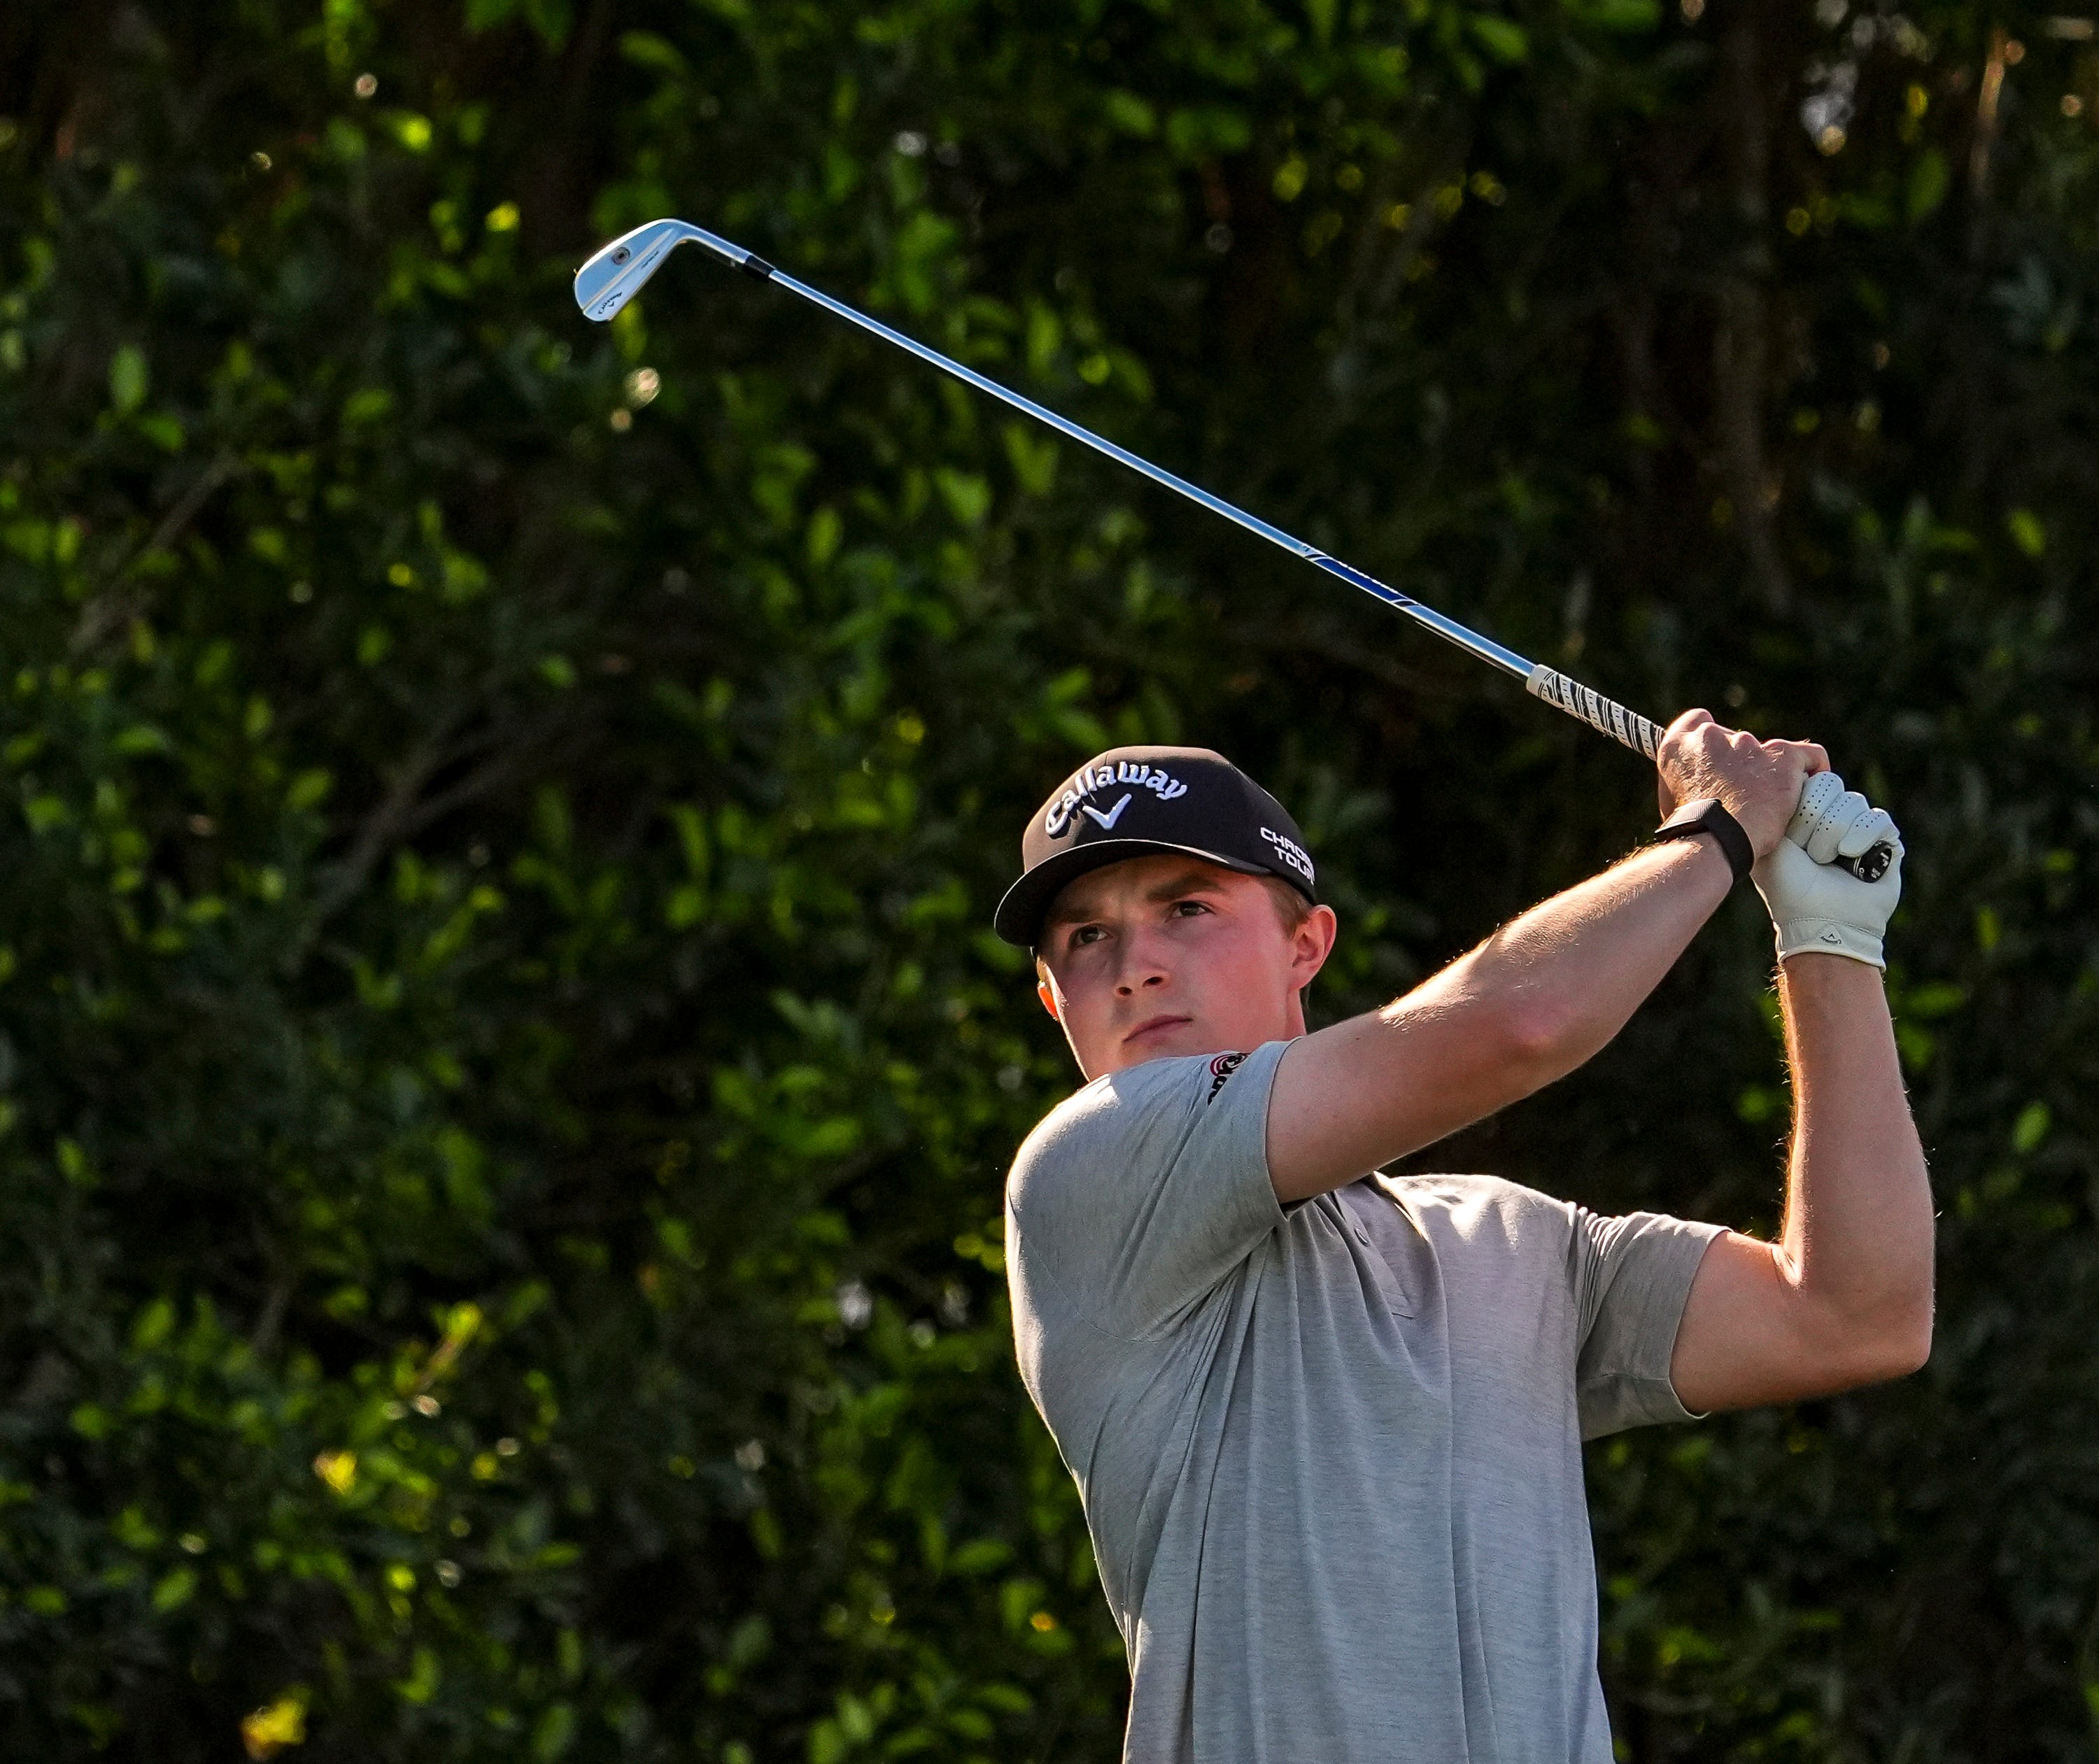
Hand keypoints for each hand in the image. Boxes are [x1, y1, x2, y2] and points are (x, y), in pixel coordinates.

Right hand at [1656, 710, 1828, 856]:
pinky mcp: (1782, 756)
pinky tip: (1811, 785)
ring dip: (1770, 772)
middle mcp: (1711, 736)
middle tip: (1745, 794)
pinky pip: (1810, 755)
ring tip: (1771, 802)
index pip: (1698, 721)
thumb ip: (1687, 781)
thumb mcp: (1673, 799)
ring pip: (1770, 752)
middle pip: (1737, 740)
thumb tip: (1699, 787)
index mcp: (1679, 745)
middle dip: (1743, 764)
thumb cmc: (1692, 831)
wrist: (1715, 840)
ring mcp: (1749, 744)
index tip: (1719, 759)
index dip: (1712, 739)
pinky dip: (1814, 768)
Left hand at [1753, 772, 1904, 967]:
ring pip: (1853, 802)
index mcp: (1803, 814)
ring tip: (1828, 861)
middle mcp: (1831, 816)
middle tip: (1810, 853)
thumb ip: (1778, 805)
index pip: (1809, 779)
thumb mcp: (1773, 843)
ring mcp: (1859, 826)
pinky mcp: (1886, 840)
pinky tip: (1852, 861)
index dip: (1800, 805)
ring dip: (1835, 836)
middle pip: (1831, 785)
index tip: (1791, 836)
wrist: (1821, 922)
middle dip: (1816, 821)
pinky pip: (1878, 819)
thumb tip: (1792, 772)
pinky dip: (1861, 840)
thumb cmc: (1790, 888)